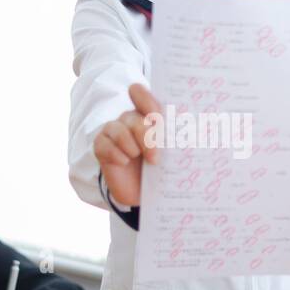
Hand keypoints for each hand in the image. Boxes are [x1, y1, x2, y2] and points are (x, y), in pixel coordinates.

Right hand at [92, 82, 161, 206]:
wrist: (145, 194)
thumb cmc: (160, 170)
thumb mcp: (171, 154)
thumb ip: (173, 140)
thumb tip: (188, 132)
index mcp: (148, 115)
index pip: (141, 95)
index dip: (145, 99)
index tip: (155, 115)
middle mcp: (129, 120)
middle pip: (133, 118)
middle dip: (146, 137)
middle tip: (155, 157)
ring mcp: (113, 132)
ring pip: (119, 130)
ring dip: (132, 146)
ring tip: (139, 160)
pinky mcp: (101, 146)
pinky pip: (105, 144)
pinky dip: (117, 154)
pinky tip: (124, 163)